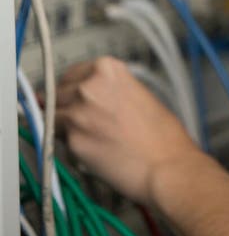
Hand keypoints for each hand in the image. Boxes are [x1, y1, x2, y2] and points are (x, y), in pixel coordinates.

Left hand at [55, 57, 194, 204]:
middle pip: (58, 93)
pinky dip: (73, 147)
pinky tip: (96, 151)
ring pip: (54, 117)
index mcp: (107, 69)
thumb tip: (86, 96)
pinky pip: (62, 142)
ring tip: (92, 137)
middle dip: (66, 106)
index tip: (74, 98)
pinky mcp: (73, 141)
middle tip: (85, 121)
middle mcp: (89, 86)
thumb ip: (107, 90)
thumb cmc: (162, 136)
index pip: (71, 74)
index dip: (73, 89)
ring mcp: (78, 113)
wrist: (167, 166)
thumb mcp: (136, 94)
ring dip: (66, 126)